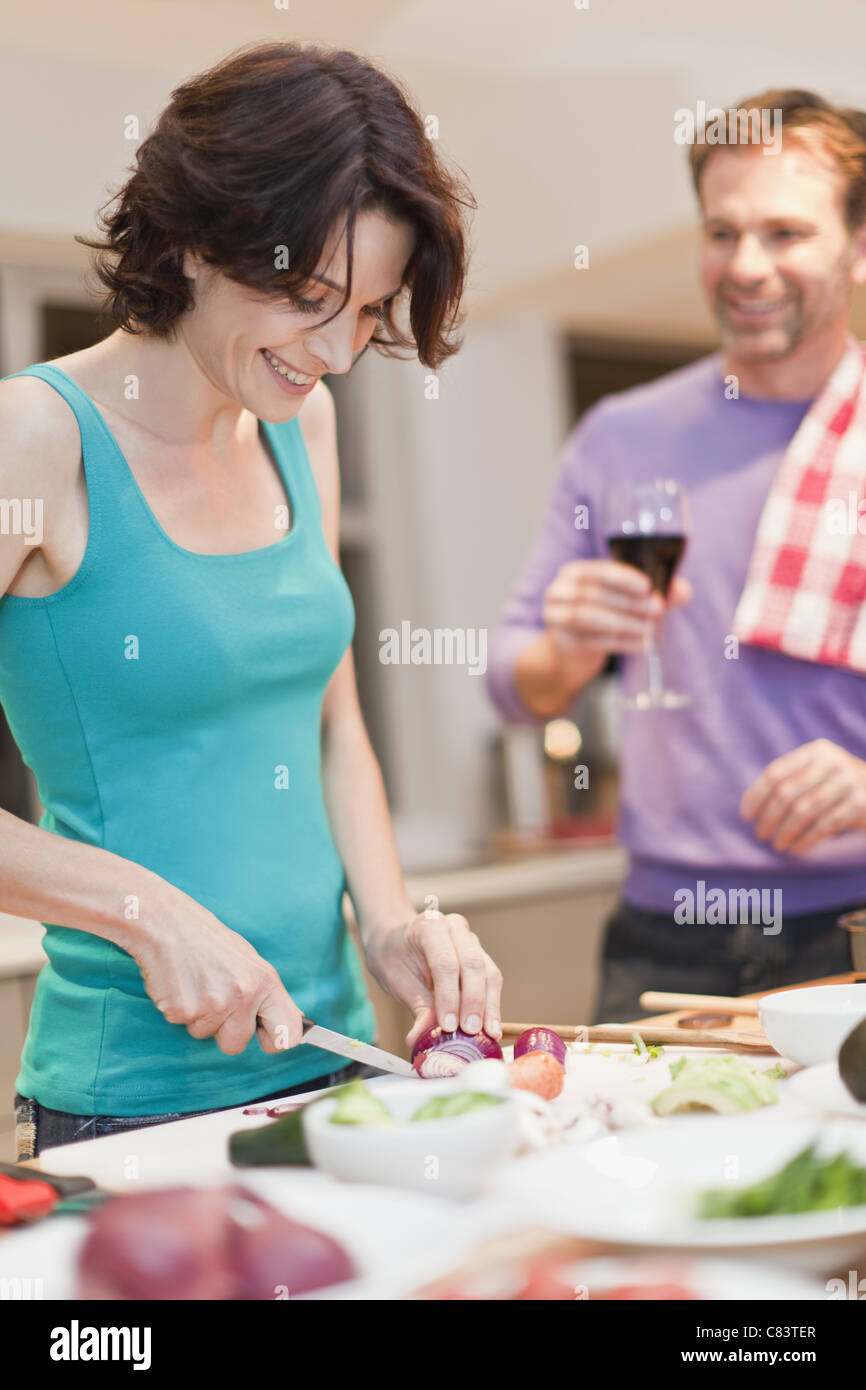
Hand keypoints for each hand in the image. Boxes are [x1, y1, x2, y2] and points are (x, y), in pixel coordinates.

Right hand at [128, 885, 303, 1055]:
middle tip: (215, 997)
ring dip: (199, 1017)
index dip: (276, 1041)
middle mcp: (243, 996)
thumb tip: (289, 1026)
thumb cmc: (208, 940)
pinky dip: (179, 1011)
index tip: (265, 1037)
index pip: (287, 1034)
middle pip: (236, 1045)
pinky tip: (180, 985)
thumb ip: (266, 994)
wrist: (167, 924)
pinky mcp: (183, 1012)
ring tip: (196, 984)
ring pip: (205, 1035)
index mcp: (266, 982)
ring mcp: (213, 1006)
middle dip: (224, 1029)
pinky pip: (182, 1026)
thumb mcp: (249, 961)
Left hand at [363, 911, 503, 1051]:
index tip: (448, 1025)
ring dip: (489, 1006)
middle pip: (473, 965)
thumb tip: (420, 1038)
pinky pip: (491, 980)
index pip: (445, 963)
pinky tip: (490, 1027)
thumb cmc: (393, 956)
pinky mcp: (481, 957)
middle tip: (470, 1031)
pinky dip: (492, 1005)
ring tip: (488, 1034)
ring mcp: (471, 941)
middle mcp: (456, 929)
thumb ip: (416, 1006)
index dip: (449, 996)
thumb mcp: (396, 980)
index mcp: (430, 927)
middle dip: (473, 1001)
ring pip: (489, 973)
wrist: (395, 940)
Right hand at [542, 559, 691, 655]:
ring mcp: (554, 617)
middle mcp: (558, 591)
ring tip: (649, 629)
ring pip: (589, 617)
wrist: (572, 650)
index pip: (597, 571)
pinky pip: (591, 641)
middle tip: (657, 608)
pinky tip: (641, 645)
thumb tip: (684, 591)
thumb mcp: (624, 601)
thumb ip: (652, 593)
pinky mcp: (560, 642)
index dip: (622, 578)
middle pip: (594, 594)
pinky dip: (620, 643)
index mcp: (573, 572)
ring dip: (624, 623)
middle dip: (629, 602)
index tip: (647, 586)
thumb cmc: (603, 616)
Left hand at [740, 739, 865, 852]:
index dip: (756, 795)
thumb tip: (748, 805)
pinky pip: (825, 825)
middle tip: (760, 835)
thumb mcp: (816, 773)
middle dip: (769, 817)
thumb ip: (787, 782)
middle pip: (786, 792)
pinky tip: (798, 849)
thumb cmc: (838, 785)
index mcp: (816, 751)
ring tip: (777, 844)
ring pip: (804, 810)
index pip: (775, 772)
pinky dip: (807, 839)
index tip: (746, 816)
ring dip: (786, 831)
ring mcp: (848, 781)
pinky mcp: (860, 803)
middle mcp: (832, 762)